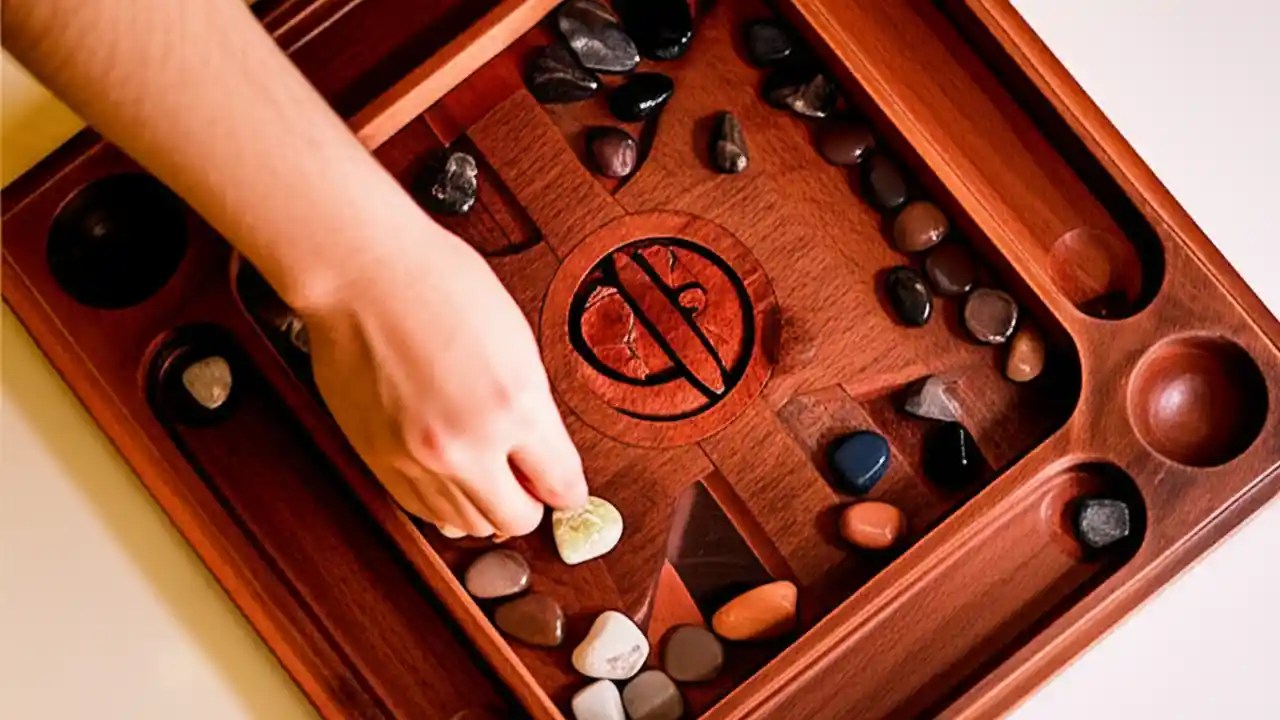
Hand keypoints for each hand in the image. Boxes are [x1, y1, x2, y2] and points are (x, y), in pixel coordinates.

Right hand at [303, 224, 586, 536]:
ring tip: (484, 475)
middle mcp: (468, 443)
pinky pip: (423, 510)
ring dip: (484, 506)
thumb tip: (541, 454)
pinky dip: (442, 502)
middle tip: (527, 483)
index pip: (562, 485)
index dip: (568, 489)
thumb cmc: (437, 284)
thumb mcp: (516, 340)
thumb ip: (532, 406)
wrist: (362, 274)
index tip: (565, 486)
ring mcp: (418, 459)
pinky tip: (447, 474)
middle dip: (529, 504)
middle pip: (516, 520)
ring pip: (469, 525)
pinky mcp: (379, 461)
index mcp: (514, 405)